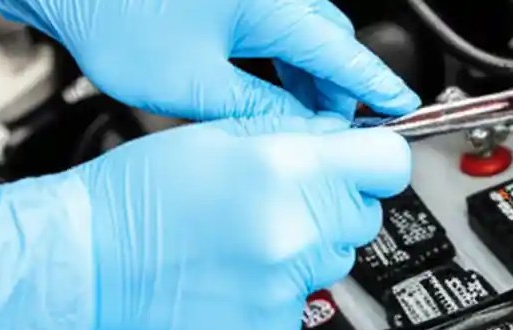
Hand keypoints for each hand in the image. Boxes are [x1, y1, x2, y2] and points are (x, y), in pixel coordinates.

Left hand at [0, 0, 420, 119]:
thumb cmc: (113, 16)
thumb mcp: (193, 86)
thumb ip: (257, 113)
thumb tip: (296, 133)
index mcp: (273, 7)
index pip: (343, 54)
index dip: (375, 88)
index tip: (399, 109)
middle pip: (327, 42)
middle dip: (336, 89)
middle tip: (333, 133)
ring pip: (300, 33)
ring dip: (306, 76)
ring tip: (296, 119)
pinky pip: (273, 23)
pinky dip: (279, 59)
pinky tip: (266, 89)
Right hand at [0, 116, 410, 329]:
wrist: (89, 265)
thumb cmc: (138, 197)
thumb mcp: (219, 137)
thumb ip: (294, 137)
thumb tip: (341, 142)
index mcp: (288, 173)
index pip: (388, 166)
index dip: (376, 165)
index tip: (365, 169)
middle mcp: (297, 232)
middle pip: (364, 218)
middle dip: (333, 208)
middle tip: (281, 205)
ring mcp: (288, 287)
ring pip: (333, 264)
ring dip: (305, 253)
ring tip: (246, 243)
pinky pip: (302, 306)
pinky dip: (278, 295)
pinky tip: (235, 279)